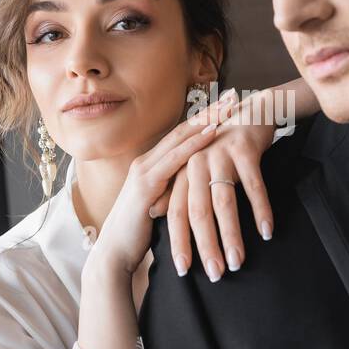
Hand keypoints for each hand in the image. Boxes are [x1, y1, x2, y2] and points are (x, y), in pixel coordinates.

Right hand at [84, 91, 234, 278]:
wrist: (115, 253)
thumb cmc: (140, 235)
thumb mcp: (163, 207)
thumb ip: (177, 193)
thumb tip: (199, 191)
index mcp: (151, 165)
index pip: (182, 136)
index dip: (204, 118)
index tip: (226, 105)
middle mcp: (147, 161)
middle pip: (183, 129)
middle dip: (209, 110)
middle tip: (233, 94)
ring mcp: (144, 169)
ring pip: (181, 138)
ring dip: (206, 119)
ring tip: (228, 106)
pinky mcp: (145, 184)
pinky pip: (175, 159)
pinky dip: (195, 143)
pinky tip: (212, 132)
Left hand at [151, 88, 276, 279]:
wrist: (250, 110)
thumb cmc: (222, 145)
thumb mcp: (197, 166)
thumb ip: (178, 188)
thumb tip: (157, 213)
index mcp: (183, 170)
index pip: (176, 213)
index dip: (179, 242)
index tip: (183, 271)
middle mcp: (196, 162)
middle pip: (197, 211)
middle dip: (205, 246)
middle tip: (214, 275)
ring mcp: (220, 155)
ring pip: (224, 202)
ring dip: (231, 235)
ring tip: (238, 262)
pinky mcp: (244, 149)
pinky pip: (254, 186)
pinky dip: (261, 210)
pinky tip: (267, 232)